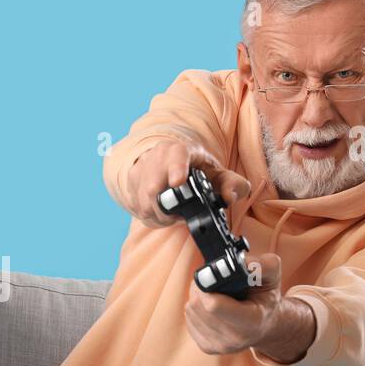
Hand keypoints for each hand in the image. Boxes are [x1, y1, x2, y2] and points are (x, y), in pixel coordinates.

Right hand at [124, 139, 251, 228]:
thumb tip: (229, 197)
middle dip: (167, 209)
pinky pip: (136, 205)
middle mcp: (156, 156)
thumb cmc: (197, 169)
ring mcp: (141, 168)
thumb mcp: (218, 174)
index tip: (177, 182)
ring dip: (159, 216)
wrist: (169, 163)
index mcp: (180, 150)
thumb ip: (233, 184)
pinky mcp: (131, 181)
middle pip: (153, 187)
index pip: (176, 154)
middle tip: (181, 216)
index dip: (176, 168)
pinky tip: (160, 212)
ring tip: (172, 215)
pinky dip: (150, 215)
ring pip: (143, 201)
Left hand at [184, 253, 313, 362]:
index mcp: (252, 321)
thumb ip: (261, 265)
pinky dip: (195, 309)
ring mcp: (220, 346)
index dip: (208, 286)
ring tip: (213, 293)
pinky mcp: (207, 347)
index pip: (214, 305)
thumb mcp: (272, 276)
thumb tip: (237, 262)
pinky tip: (210, 307)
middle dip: (200, 288)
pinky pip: (189, 320)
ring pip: (191, 311)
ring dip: (196, 297)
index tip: (213, 276)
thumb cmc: (266, 298)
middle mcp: (236, 338)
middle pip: (198, 305)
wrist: (266, 325)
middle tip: (211, 281)